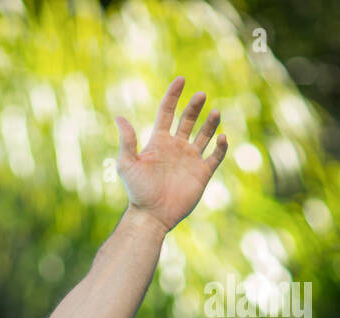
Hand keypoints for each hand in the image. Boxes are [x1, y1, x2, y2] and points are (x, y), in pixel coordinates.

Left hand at [114, 77, 227, 232]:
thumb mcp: (127, 164)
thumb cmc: (137, 191)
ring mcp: (190, 159)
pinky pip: (215, 156)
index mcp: (159, 142)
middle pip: (188, 120)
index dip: (174, 95)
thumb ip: (127, 141)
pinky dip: (220, 146)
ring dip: (210, 123)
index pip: (167, 112)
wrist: (151, 216)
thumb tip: (119, 117)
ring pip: (205, 135)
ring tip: (215, 112)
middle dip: (195, 106)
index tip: (181, 79)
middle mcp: (176, 147)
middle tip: (201, 95)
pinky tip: (221, 138)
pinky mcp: (202, 173)